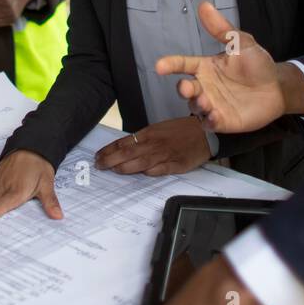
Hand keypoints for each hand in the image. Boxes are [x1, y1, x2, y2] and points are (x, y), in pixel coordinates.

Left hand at [94, 117, 211, 175]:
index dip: (109, 149)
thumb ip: (143, 139)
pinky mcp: (176, 164)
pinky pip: (159, 170)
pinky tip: (139, 175)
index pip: (124, 142)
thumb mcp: (159, 129)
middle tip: (99, 165)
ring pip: (140, 162)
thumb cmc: (181, 130)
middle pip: (128, 152)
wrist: (205, 133)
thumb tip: (125, 149)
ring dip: (124, 167)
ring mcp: (165, 154)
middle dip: (111, 159)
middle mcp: (154, 143)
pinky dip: (149, 172)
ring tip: (112, 170)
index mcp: (149, 133)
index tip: (98, 155)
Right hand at [155, 1, 303, 133]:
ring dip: (196, 105)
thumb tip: (204, 4)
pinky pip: (210, 123)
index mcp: (206, 67)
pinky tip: (215, 116)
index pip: (183, 64)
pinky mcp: (223, 120)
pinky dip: (209, 121)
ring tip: (205, 102)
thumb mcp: (241, 42)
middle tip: (187, 88)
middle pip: (185, 88)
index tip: (160, 66)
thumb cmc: (257, 64)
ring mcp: (213, 104)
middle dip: (183, 89)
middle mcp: (205, 86)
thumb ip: (222, 28)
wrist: (277, 87)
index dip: (170, 64)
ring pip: (195, 107)